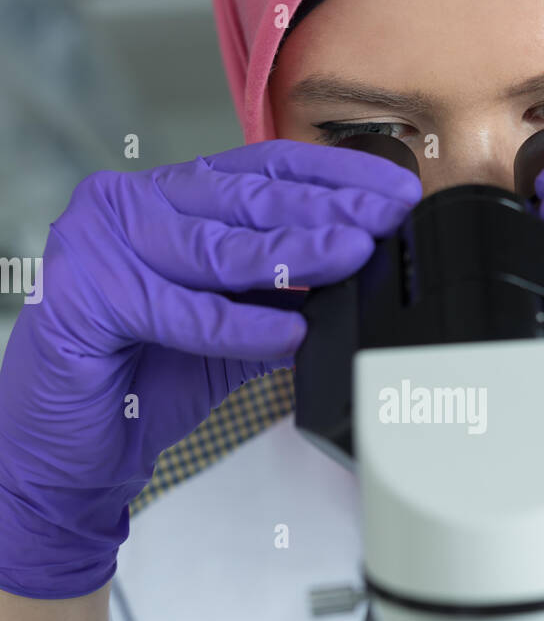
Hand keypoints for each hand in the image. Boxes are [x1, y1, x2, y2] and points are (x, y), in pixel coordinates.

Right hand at [0, 140, 421, 597]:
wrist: (71, 451)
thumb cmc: (143, 381)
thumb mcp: (232, 326)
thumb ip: (282, 293)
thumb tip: (361, 267)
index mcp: (167, 200)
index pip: (260, 169)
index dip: (333, 177)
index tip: (394, 192)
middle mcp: (129, 205)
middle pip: (244, 198)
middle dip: (326, 209)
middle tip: (385, 218)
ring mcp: (97, 242)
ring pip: (216, 247)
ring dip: (293, 254)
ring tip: (353, 255)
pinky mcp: (79, 293)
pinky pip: (178, 309)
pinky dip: (237, 326)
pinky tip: (289, 331)